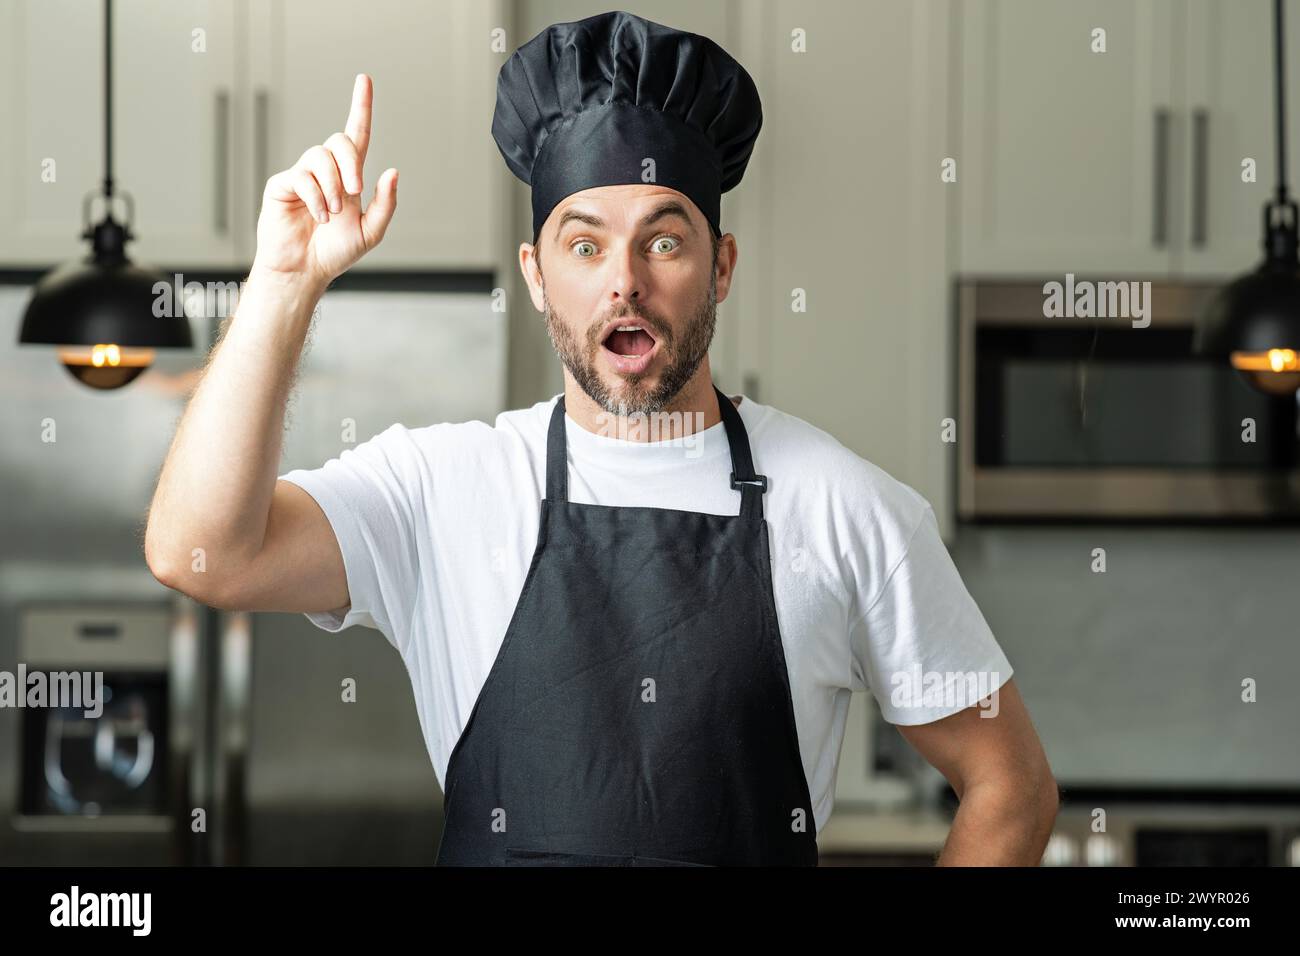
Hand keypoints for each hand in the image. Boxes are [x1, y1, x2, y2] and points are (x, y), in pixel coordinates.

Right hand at [251, 73, 397, 287]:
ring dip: (332, 186)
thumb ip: (385, 204)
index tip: (365, 80)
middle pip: (340, 141)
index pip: (356, 135)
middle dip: (351, 163)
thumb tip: (393, 172)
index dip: (360, 107)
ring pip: (320, 157)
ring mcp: (303, 175)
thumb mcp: (371, 231)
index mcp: (349, 177)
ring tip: (331, 214)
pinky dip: (315, 198)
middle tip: (354, 192)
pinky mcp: (283, 185)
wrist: (306, 270)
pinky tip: (318, 216)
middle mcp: (326, 171)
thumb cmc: (335, 252)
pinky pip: (302, 176)